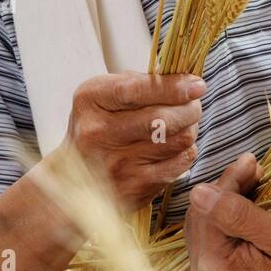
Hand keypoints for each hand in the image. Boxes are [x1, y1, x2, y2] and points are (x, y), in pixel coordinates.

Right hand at [62, 71, 204, 211]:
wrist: (74, 179)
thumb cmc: (96, 127)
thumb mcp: (102, 96)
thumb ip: (138, 82)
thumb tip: (186, 81)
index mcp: (90, 101)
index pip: (136, 90)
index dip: (173, 86)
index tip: (197, 84)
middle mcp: (99, 133)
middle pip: (162, 119)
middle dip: (190, 108)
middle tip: (194, 104)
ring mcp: (117, 164)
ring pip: (177, 141)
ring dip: (190, 128)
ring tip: (185, 123)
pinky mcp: (134, 189)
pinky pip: (179, 164)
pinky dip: (186, 151)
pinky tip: (177, 145)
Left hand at [184, 152, 270, 270]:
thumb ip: (237, 214)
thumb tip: (198, 191)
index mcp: (215, 267)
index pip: (208, 207)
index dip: (230, 179)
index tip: (252, 160)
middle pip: (203, 219)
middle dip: (227, 190)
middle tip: (254, 169)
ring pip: (206, 232)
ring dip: (225, 206)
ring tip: (252, 186)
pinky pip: (213, 249)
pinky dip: (226, 227)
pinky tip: (246, 215)